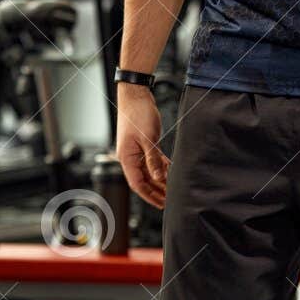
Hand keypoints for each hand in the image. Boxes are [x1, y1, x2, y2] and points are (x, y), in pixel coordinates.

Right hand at [115, 85, 169, 208]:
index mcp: (127, 158)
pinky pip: (152, 160)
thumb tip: (158, 178)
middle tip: (170, 200)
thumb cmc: (137, 114)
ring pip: (148, 171)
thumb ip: (153, 160)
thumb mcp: (148, 138)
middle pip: (143, 180)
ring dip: (159, 180)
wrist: (135, 95)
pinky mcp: (143, 144)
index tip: (161, 204)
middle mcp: (130, 157)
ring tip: (172, 189)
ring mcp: (136, 151)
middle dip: (156, 191)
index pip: (137, 184)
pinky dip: (161, 167)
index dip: (149, 195)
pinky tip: (170, 171)